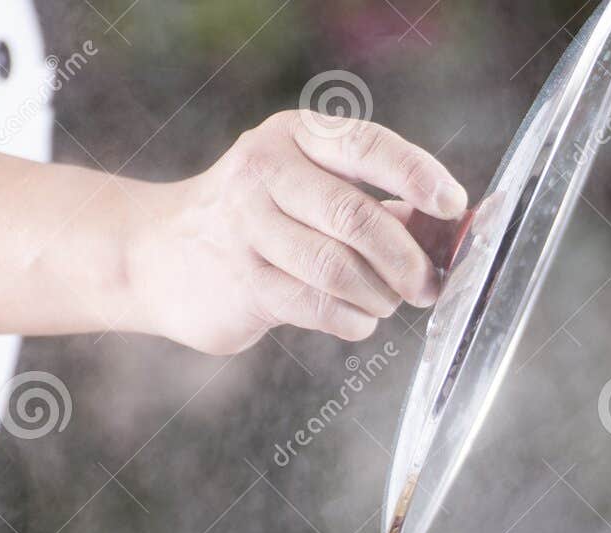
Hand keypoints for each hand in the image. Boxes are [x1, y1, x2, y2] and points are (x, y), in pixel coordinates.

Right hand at [132, 110, 468, 354]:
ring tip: (385, 302)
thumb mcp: (309, 188)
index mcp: (296, 136)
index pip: (368, 146)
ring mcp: (247, 226)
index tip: (454, 206)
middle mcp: (266, 171)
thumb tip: (448, 230)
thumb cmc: (258, 220)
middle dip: (406, 259)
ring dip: (379, 295)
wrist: (156, 253)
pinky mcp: (241, 281)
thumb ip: (375, 203)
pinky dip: (352, 319)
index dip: (418, 176)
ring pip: (339, 268)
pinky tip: (358, 318)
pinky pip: (317, 306)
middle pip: (357, 217)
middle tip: (426, 285)